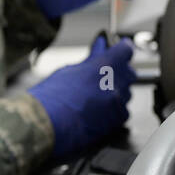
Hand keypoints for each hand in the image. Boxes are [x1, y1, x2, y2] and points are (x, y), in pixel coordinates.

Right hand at [28, 36, 134, 156]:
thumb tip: (99, 49)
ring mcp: (117, 103)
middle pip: (129, 72)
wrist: (45, 126)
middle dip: (120, 71)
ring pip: (126, 93)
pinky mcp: (116, 121)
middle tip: (105, 74)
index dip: (122, 49)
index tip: (120, 48)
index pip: (125, 50)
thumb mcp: (69, 71)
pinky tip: (99, 111)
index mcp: (103, 66)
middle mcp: (114, 84)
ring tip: (96, 96)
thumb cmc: (50, 99)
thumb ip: (90, 61)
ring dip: (116, 91)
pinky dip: (114, 110)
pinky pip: (123, 111)